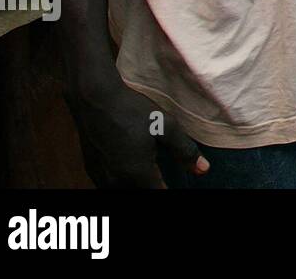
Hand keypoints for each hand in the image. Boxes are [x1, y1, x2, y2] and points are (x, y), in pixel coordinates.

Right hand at [68, 72, 207, 187]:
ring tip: (151, 174)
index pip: (159, 195)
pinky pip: (109, 186)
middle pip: (141, 194)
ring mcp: (101, 177)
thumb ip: (185, 151)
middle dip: (155, 189)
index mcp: (137, 174)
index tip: (174, 183)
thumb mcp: (165, 126)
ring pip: (124, 192)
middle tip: (164, 177)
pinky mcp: (91, 170)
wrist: (94, 99)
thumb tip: (204, 170)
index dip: (170, 191)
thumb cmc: (131, 110)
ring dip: (138, 186)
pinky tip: (129, 168)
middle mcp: (116, 181)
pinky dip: (122, 183)